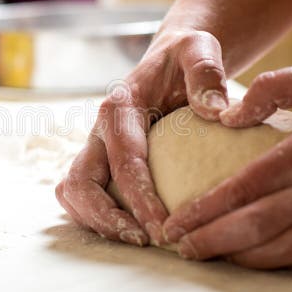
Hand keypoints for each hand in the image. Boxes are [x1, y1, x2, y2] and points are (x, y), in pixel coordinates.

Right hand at [55, 28, 229, 245]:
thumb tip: (218, 112)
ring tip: (139, 241)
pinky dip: (99, 218)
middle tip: (146, 242)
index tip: (164, 228)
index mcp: (118, 106)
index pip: (123, 160)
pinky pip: (84, 196)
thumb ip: (207, 73)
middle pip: (80, 183)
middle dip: (106, 218)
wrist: (170, 57)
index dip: (140, 198)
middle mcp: (98, 129)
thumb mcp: (200, 49)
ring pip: (73, 193)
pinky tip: (135, 231)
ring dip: (97, 222)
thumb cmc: (187, 57)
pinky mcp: (99, 162)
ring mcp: (94, 148)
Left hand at [163, 59, 291, 271]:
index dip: (205, 207)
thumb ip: (274, 87)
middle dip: (211, 240)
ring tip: (205, 255)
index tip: (174, 220)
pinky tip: (252, 262)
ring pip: (285, 250)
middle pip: (259, 225)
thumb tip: (226, 115)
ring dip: (239, 258)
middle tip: (178, 246)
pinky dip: (281, 265)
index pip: (247, 184)